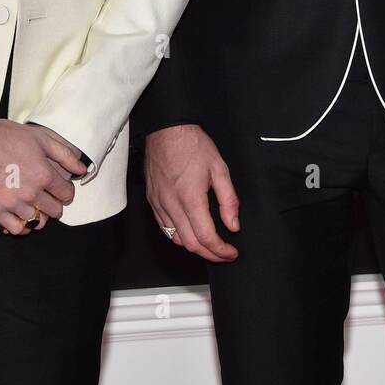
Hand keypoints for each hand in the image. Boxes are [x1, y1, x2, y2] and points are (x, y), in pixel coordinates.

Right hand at [0, 120, 86, 235]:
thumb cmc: (7, 135)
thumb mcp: (40, 138)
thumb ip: (64, 154)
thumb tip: (82, 169)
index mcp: (44, 173)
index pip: (67, 194)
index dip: (67, 192)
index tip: (62, 189)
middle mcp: (31, 192)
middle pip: (54, 211)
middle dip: (55, 205)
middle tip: (50, 199)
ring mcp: (12, 203)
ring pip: (36, 221)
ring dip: (39, 215)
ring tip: (36, 207)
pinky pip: (16, 228)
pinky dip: (22, 226)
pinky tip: (22, 217)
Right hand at [145, 125, 239, 262]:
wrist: (167, 129)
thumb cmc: (192, 144)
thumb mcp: (220, 169)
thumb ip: (228, 200)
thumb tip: (233, 224)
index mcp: (190, 198)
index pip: (206, 237)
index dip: (221, 251)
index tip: (231, 252)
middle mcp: (172, 204)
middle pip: (190, 244)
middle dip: (210, 254)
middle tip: (224, 253)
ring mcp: (159, 204)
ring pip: (175, 239)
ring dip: (194, 247)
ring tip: (209, 245)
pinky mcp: (152, 200)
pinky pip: (164, 228)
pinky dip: (178, 236)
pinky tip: (189, 232)